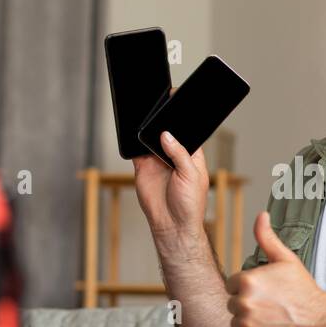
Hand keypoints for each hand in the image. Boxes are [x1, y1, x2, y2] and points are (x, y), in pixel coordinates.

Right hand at [132, 89, 209, 243]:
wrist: (172, 225)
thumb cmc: (190, 204)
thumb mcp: (191, 175)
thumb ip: (179, 153)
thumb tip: (166, 134)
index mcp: (192, 155)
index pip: (188, 131)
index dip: (184, 117)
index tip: (178, 101)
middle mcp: (174, 155)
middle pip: (167, 131)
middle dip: (163, 120)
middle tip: (159, 105)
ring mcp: (157, 160)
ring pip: (150, 138)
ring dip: (147, 129)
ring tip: (145, 114)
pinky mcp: (142, 167)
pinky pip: (136, 150)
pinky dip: (134, 142)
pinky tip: (133, 133)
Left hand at [226, 211, 325, 326]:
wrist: (320, 320)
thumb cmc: (303, 289)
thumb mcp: (286, 259)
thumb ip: (267, 238)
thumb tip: (261, 215)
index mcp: (247, 281)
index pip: (233, 284)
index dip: (248, 288)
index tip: (266, 292)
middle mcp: (243, 303)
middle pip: (232, 304)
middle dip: (248, 305)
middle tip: (271, 306)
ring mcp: (246, 324)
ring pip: (236, 322)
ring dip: (249, 322)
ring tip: (271, 318)